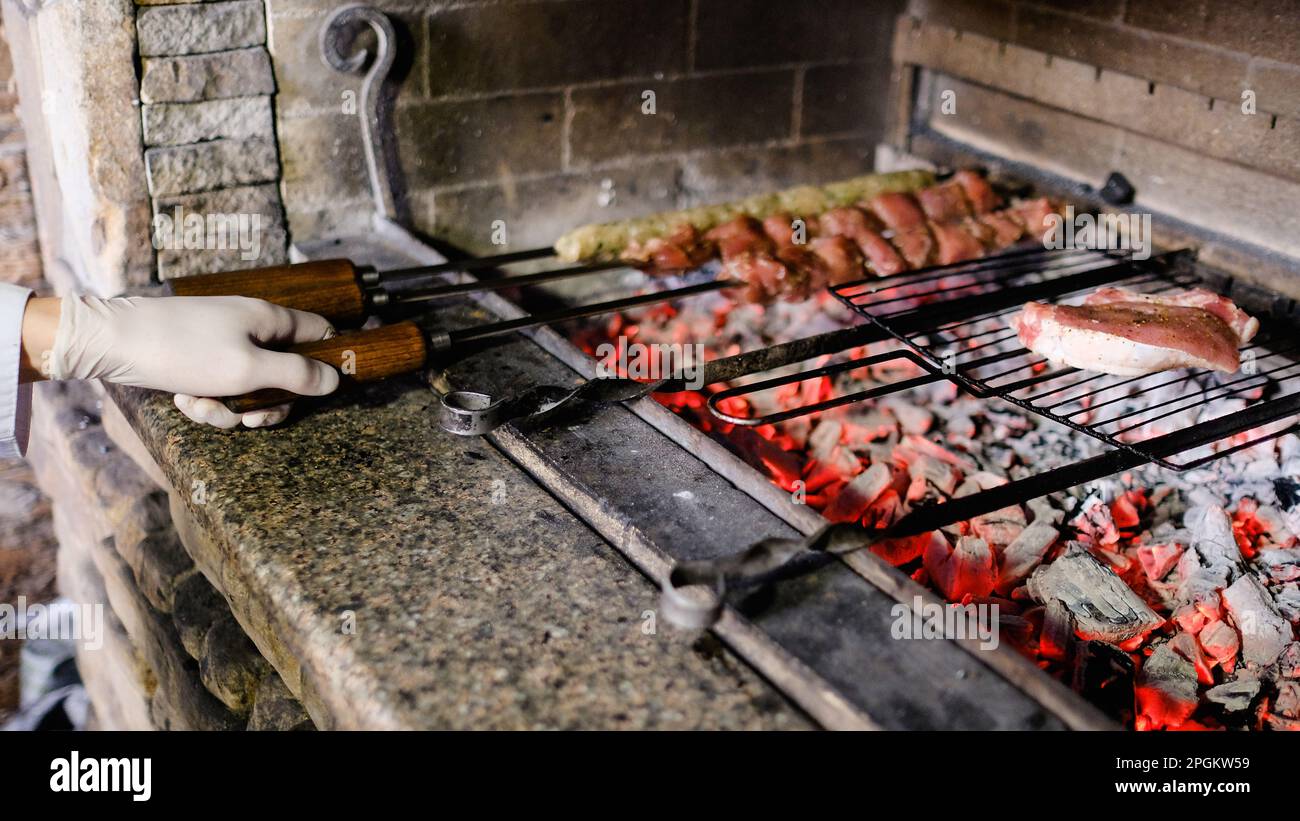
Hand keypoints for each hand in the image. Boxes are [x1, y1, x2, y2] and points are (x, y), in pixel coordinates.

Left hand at [48, 295, 339, 428]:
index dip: (327, 362)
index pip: (321, 333)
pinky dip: (206, 400)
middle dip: (268, 404)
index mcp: (270, 320)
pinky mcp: (199, 360)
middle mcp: (251, 328)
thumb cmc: (184, 351)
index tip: (317, 393)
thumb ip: (297, 376)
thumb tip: (336, 380)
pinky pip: (220, 388)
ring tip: (201, 406)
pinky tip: (184, 400)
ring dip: (230, 408)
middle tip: (251, 418)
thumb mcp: (248, 370)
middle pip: (285, 374)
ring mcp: (224, 344)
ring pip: (249, 388)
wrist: (112, 343)